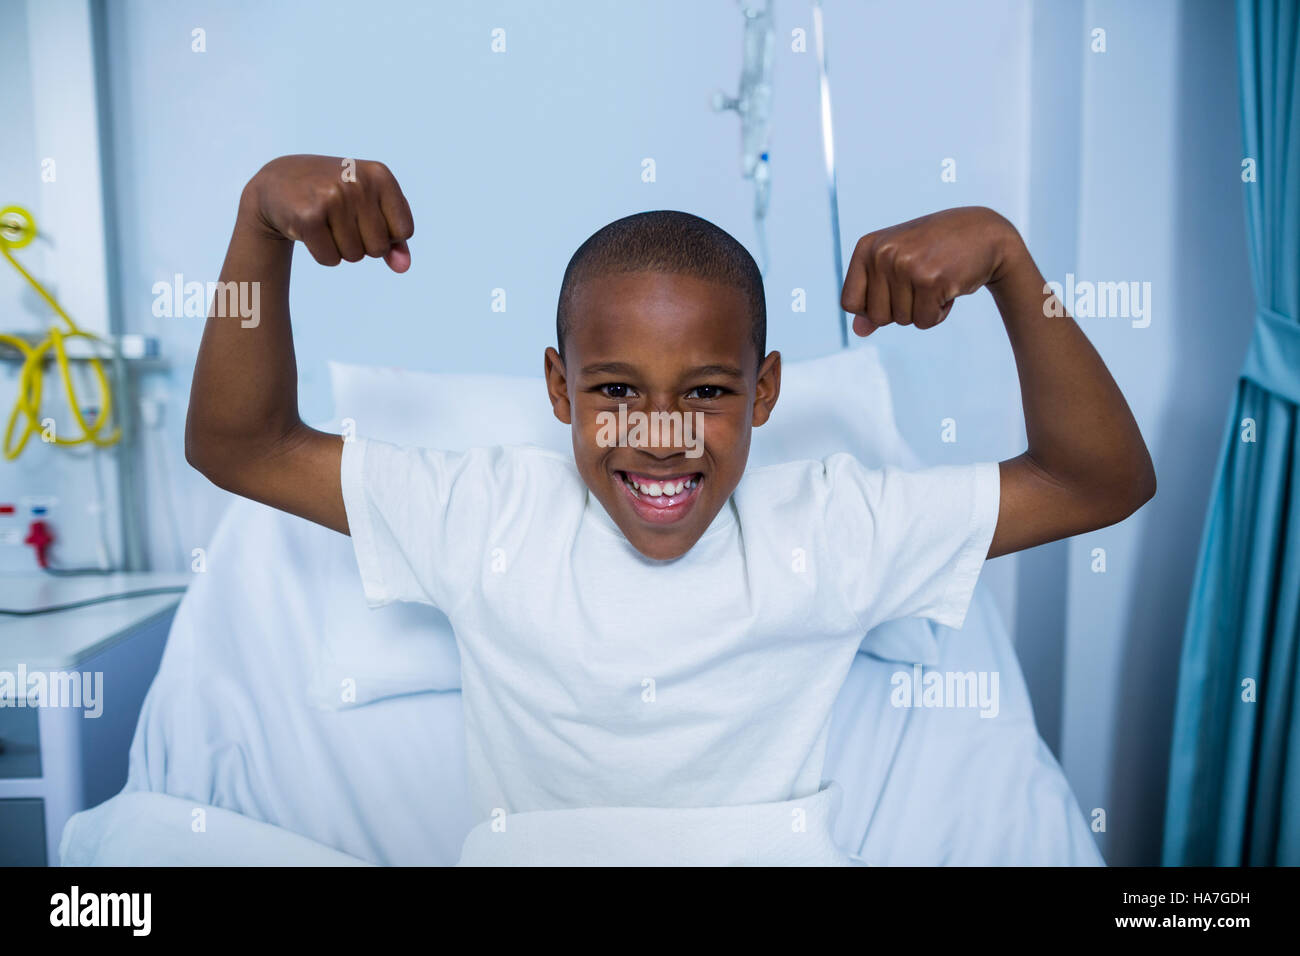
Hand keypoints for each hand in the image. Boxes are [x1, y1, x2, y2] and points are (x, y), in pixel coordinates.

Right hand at [240, 154, 414, 271]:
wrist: (279, 181)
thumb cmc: (334, 196)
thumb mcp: (370, 207)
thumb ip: (394, 238)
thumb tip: (403, 268)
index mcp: (380, 175)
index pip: (404, 231)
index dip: (386, 235)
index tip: (366, 218)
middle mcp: (358, 182)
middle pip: (379, 247)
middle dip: (362, 245)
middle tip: (341, 221)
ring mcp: (333, 197)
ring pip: (355, 256)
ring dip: (341, 249)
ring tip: (326, 224)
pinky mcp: (308, 216)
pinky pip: (331, 259)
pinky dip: (323, 254)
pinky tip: (312, 231)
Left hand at [840, 206, 1019, 335]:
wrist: (984, 233)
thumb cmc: (935, 250)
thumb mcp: (897, 266)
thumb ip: (874, 297)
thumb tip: (858, 332)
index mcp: (867, 247)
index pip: (850, 303)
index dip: (873, 308)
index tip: (894, 290)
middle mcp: (883, 253)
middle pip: (877, 317)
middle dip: (901, 310)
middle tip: (921, 282)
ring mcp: (906, 266)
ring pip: (903, 320)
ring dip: (923, 309)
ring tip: (936, 280)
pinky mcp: (931, 280)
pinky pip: (924, 322)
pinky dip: (939, 313)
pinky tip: (949, 286)